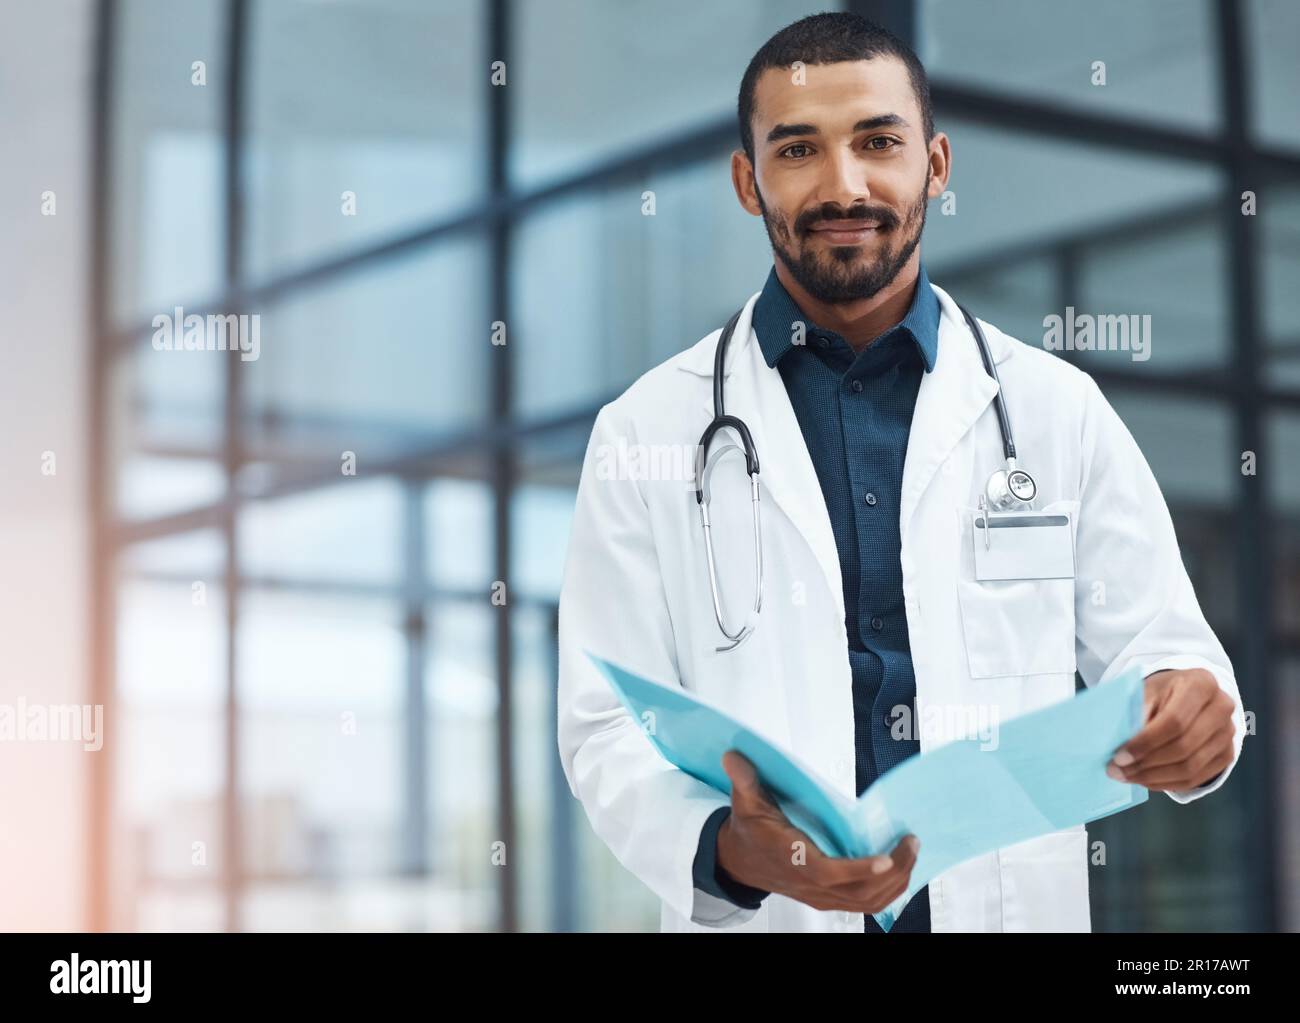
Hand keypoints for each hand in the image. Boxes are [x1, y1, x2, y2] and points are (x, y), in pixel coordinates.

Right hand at [716, 750, 918, 913]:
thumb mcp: (744, 801)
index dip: (859, 869)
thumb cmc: (749, 830)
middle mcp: (809, 883)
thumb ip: (743, 779)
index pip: (828, 873)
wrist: (739, 861)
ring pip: (868, 901)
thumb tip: (733, 756)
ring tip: (911, 852)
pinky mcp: (828, 898)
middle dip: (894, 871)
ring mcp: (821, 895)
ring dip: (896, 882)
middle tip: (912, 842)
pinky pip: (865, 903)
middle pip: (860, 892)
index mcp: (792, 858)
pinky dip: (889, 891)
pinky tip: (901, 869)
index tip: (886, 858)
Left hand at [1107, 668, 1234, 792]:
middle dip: (1146, 764)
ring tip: (1127, 776)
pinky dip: (1167, 783)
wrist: (1186, 694)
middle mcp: (1222, 708)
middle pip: (1183, 747)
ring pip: (1190, 767)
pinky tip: (1144, 780)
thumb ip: (1135, 713)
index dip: (1145, 742)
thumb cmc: (1162, 691)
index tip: (1119, 756)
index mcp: (1201, 684)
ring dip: (1153, 777)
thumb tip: (1119, 744)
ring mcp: (1228, 733)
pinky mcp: (1227, 754)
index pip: (1174, 721)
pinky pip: (1196, 778)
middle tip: (1117, 770)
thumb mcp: (1145, 691)